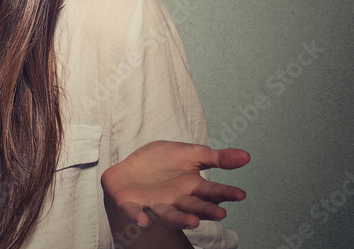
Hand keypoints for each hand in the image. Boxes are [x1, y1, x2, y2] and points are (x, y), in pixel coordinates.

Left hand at [101, 140, 249, 228]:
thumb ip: (216, 158)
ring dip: (180, 220)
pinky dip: (138, 217)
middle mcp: (177, 200)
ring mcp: (155, 204)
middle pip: (194, 206)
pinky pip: (135, 212)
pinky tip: (142, 221)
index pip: (212, 191)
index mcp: (192, 187)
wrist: (128, 167)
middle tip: (220, 214)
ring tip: (193, 222)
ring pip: (170, 215)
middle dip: (207, 210)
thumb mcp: (189, 153)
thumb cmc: (160, 162)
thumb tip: (247, 156)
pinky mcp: (133, 205)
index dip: (226, 193)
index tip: (240, 194)